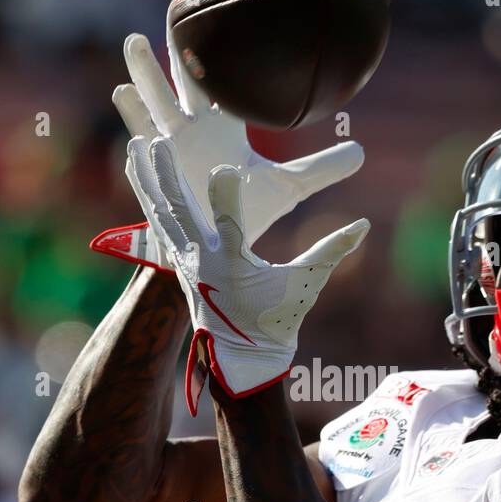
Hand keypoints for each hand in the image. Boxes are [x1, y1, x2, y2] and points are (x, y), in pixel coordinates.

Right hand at [99, 33, 363, 269]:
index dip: (222, 52)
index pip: (221, 82)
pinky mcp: (159, 172)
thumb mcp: (291, 187)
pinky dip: (135, 120)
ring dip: (144, 75)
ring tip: (134, 42)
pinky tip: (123, 96)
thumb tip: (361, 152)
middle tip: (173, 12)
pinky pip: (144, 142)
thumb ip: (323, 168)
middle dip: (177, 49)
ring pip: (156, 104)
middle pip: (183, 82)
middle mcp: (193, 131)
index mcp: (222, 127)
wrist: (223, 249)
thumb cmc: (250, 213)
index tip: (222, 14)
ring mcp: (172, 149)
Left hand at [125, 133, 368, 412]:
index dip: (229, 197)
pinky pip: (157, 223)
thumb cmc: (277, 320)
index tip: (228, 168)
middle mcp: (203, 263)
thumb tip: (363, 225)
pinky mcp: (178, 262)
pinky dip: (147, 194)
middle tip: (160, 145)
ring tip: (137, 144)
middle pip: (182, 215)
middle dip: (170, 180)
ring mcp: (185, 263)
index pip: (232, 228)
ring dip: (148, 179)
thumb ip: (330, 252)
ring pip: (162, 214)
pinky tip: (137, 170)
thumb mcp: (306, 286)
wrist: (243, 357)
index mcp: (235, 267)